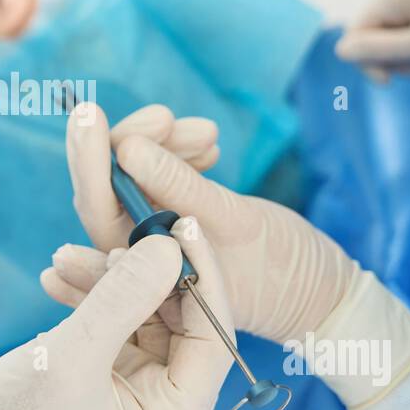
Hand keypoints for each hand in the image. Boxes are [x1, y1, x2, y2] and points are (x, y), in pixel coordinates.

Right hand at [0, 228, 234, 409]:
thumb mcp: (68, 357)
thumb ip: (121, 299)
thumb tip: (167, 248)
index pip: (211, 341)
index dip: (203, 281)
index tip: (183, 228)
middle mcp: (165, 408)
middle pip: (181, 323)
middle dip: (148, 275)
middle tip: (121, 235)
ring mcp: (139, 389)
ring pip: (146, 315)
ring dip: (111, 280)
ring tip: (66, 257)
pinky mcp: (111, 373)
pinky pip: (119, 322)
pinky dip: (94, 295)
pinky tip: (58, 275)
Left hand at [51, 102, 355, 343]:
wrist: (322, 296)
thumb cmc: (283, 272)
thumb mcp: (235, 223)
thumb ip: (180, 188)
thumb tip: (128, 148)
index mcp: (138, 272)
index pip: (97, 206)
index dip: (87, 157)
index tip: (87, 114)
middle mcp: (137, 257)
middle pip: (112, 186)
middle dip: (135, 141)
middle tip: (165, 116)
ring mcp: (157, 241)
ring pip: (139, 179)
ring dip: (166, 145)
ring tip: (209, 133)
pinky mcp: (179, 225)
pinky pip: (164, 182)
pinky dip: (181, 158)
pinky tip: (210, 146)